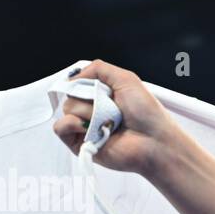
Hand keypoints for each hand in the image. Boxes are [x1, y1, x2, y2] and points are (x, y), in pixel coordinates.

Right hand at [52, 59, 180, 176]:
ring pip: (68, 109)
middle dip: (90, 97)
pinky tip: (89, 128)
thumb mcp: (126, 79)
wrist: (155, 142)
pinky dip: (71, 124)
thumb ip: (99, 69)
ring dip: (89, 112)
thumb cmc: (147, 113)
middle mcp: (92, 111)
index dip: (83, 82)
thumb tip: (73, 76)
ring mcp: (86, 128)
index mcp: (101, 96)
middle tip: (113, 108)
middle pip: (71, 95)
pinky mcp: (81, 145)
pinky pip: (60, 128)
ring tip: (110, 122)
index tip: (98, 87)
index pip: (77, 82)